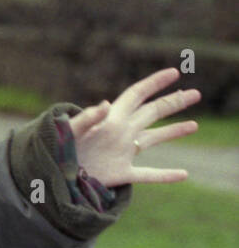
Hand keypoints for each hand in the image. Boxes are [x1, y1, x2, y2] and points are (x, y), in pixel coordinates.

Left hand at [67, 67, 199, 187]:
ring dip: (174, 132)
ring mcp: (121, 153)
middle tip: (196, 93)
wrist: (50, 175)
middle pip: (151, 113)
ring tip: (194, 125)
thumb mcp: (70, 131)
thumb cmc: (56, 150)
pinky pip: (148, 175)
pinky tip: (184, 174)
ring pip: (154, 139)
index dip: (154, 83)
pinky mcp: (119, 174)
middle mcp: (120, 133)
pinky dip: (166, 175)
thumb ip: (87, 119)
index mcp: (110, 120)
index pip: (136, 95)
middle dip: (173, 102)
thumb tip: (105, 105)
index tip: (174, 72)